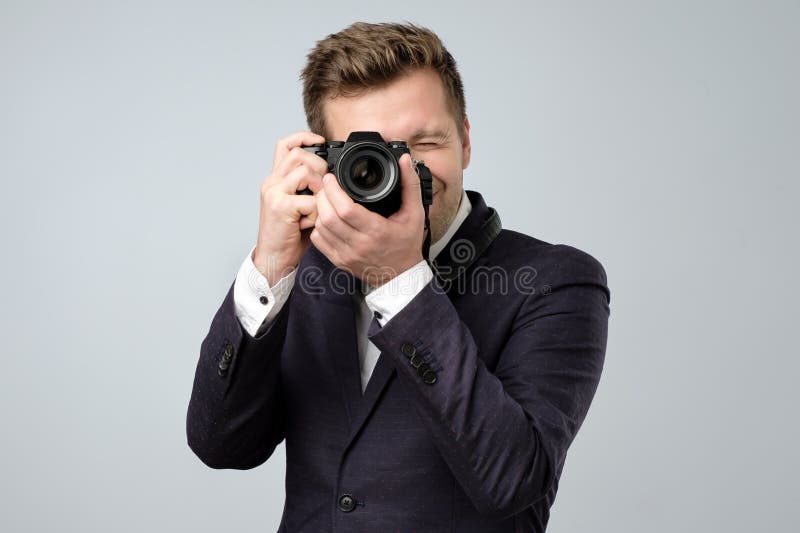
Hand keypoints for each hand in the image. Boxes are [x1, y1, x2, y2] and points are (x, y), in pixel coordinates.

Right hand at [253, 131, 327, 285]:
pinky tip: (311, 222)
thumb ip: (309, 189)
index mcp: (276, 179)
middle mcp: (272, 182)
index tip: (320, 141)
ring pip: (306, 172)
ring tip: (317, 207)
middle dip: (320, 167)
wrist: (274, 257)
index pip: (284, 145)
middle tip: (323, 189)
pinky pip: (310, 199)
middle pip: (299, 155)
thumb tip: (332, 177)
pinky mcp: (280, 207)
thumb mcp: (300, 206)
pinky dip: (317, 212)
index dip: (303, 137)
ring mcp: (274, 193)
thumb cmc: (290, 234)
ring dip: (320, 189)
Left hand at [310, 153, 425, 287]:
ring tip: (325, 198)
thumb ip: (409, 184)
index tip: (331, 178)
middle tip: (326, 185)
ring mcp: (347, 255)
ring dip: (319, 210)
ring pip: (321, 228)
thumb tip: (404, 160)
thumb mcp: (415, 213)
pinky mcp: (339, 261)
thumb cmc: (407, 244)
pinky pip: (319, 241)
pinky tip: (325, 217)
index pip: (346, 209)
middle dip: (323, 196)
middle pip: (328, 217)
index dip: (333, 190)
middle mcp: (359, 245)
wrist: (401, 275)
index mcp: (377, 231)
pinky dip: (318, 226)